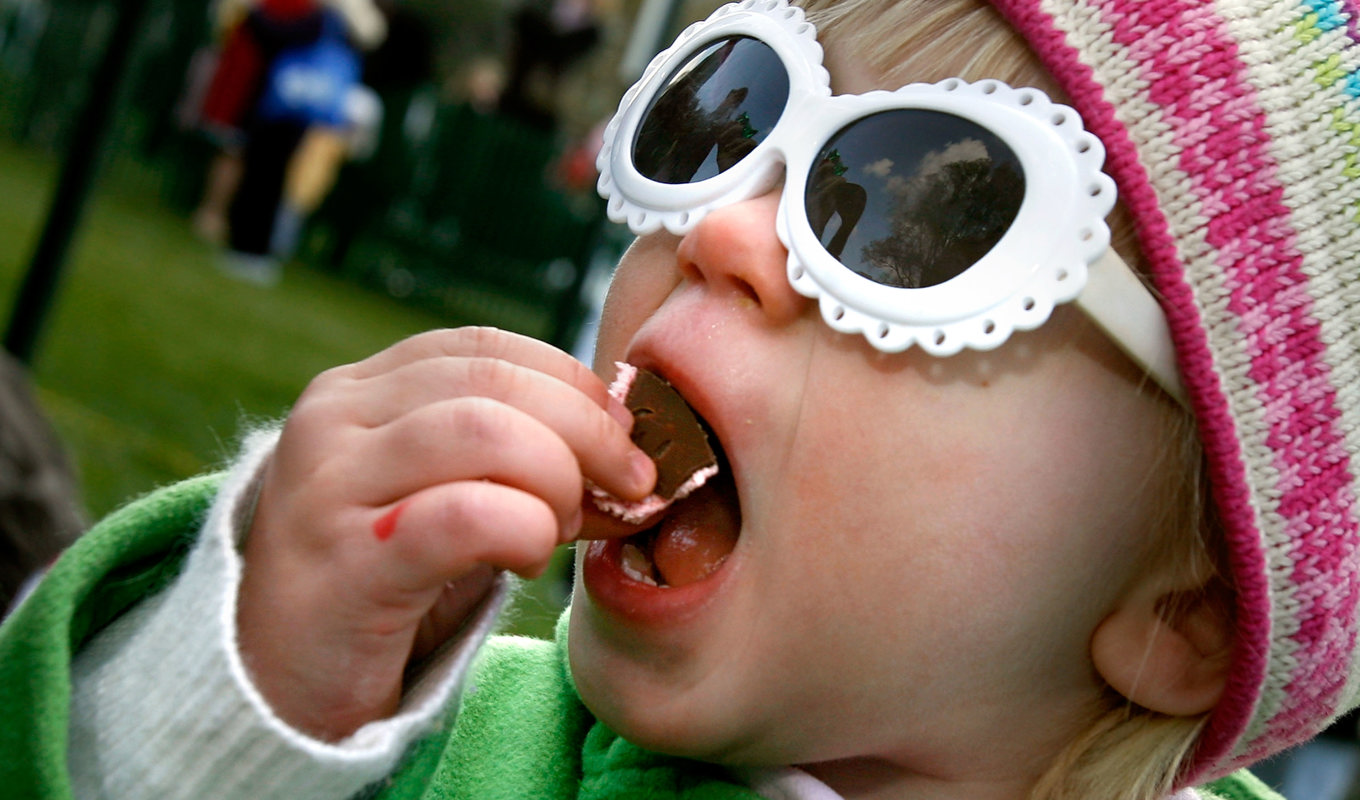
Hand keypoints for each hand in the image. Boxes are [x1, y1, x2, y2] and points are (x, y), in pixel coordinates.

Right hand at [235, 328, 654, 739]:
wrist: (282, 685)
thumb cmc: (386, 584)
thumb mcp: (449, 498)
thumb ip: (520, 461)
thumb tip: (630, 455)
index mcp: (358, 390)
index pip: (487, 345)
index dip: (572, 383)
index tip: (623, 438)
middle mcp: (333, 420)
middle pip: (495, 381)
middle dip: (586, 432)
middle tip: (621, 489)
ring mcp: (330, 486)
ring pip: (485, 433)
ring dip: (558, 480)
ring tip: (561, 527)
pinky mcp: (345, 562)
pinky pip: (466, 515)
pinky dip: (525, 530)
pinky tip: (527, 561)